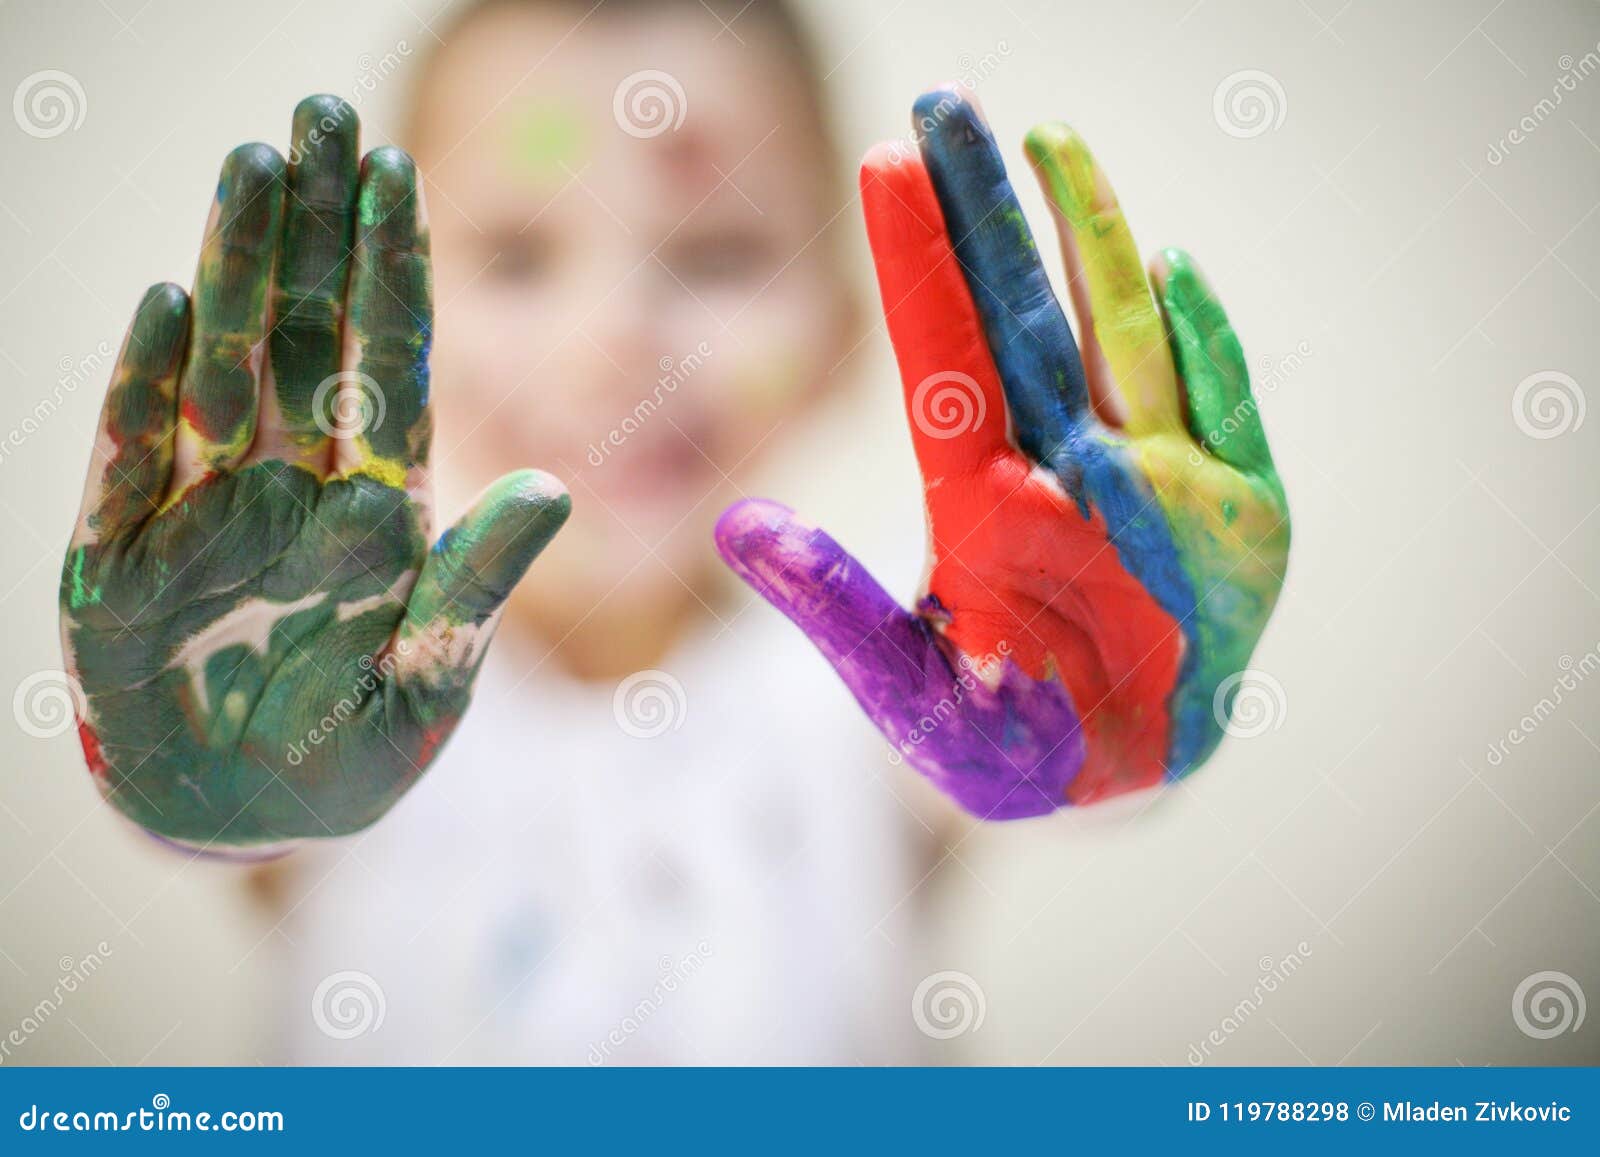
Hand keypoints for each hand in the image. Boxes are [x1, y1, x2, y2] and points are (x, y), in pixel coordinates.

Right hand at [59, 96, 568, 850]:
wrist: (251, 821)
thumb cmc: (353, 748)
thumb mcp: (432, 673)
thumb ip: (477, 583)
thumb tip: (556, 489)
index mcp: (377, 503)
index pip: (389, 365)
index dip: (393, 271)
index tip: (400, 170)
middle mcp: (292, 485)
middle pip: (305, 336)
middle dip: (315, 229)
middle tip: (320, 114)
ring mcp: (205, 511)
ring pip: (224, 366)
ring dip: (237, 268)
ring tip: (254, 166)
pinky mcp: (125, 562)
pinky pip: (137, 459)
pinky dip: (150, 386)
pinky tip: (172, 300)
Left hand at [716, 90, 1288, 816]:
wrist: (1118, 781)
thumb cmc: (1006, 741)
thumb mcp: (910, 691)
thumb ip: (835, 611)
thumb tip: (735, 527)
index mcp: (982, 500)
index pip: (944, 359)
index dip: (918, 264)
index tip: (886, 163)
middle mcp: (1065, 468)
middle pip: (1021, 319)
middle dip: (987, 213)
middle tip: (946, 102)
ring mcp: (1156, 481)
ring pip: (1118, 338)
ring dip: (1090, 242)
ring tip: (1052, 143)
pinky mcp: (1239, 514)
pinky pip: (1222, 415)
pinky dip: (1205, 347)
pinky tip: (1177, 271)